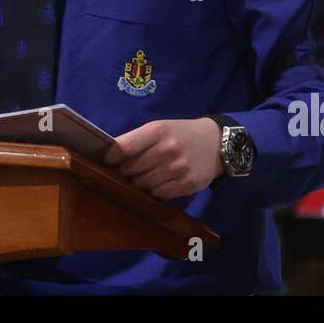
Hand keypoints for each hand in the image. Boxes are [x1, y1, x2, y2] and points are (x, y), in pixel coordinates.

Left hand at [103, 118, 223, 199]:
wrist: (216, 143)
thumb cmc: (180, 134)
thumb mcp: (160, 128)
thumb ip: (137, 140)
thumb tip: (110, 157)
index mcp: (157, 131)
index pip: (124, 146)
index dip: (111, 156)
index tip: (108, 161)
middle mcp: (167, 149)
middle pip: (131, 169)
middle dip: (127, 171)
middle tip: (131, 169)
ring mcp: (178, 168)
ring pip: (143, 184)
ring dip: (141, 183)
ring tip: (148, 175)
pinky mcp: (187, 184)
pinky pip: (159, 194)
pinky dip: (155, 190)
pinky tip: (161, 182)